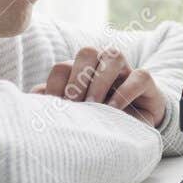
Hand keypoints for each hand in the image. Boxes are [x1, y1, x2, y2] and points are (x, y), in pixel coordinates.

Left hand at [31, 47, 167, 128]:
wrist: (135, 131)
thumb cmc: (101, 120)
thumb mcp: (76, 114)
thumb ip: (55, 103)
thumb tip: (36, 95)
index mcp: (81, 72)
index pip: (63, 67)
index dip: (56, 85)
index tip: (55, 109)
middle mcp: (102, 66)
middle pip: (87, 52)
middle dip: (77, 78)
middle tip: (74, 103)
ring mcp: (126, 71)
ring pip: (114, 55)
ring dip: (100, 80)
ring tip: (94, 105)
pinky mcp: (146, 82)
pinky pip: (139, 76)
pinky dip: (124, 91)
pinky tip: (113, 109)